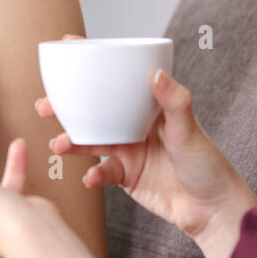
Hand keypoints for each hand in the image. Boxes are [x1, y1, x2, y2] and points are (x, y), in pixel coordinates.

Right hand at [38, 34, 249, 239]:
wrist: (212, 210)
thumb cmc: (208, 165)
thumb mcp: (190, 130)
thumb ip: (174, 101)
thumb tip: (154, 73)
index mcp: (150, 106)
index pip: (118, 78)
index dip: (93, 63)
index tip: (66, 47)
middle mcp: (136, 125)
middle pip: (94, 110)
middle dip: (66, 107)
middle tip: (44, 105)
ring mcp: (130, 151)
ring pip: (92, 141)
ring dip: (72, 142)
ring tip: (58, 145)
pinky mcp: (127, 177)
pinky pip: (103, 173)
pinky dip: (93, 175)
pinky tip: (90, 178)